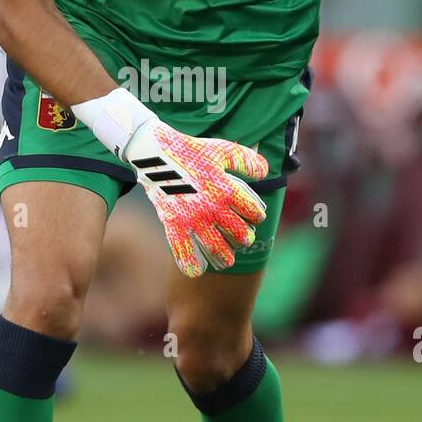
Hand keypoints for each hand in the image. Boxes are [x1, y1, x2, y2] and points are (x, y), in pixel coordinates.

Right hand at [123, 119, 268, 276]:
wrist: (157, 153)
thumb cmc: (192, 150)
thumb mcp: (223, 150)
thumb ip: (246, 161)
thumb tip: (264, 171)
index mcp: (227, 190)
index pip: (252, 211)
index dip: (256, 216)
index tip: (254, 217)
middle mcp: (213, 208)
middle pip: (238, 233)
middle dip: (244, 238)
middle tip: (243, 238)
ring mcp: (193, 219)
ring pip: (217, 247)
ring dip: (225, 256)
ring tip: (227, 259)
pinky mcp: (173, 224)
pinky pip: (183, 251)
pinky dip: (190, 264)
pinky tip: (196, 271)